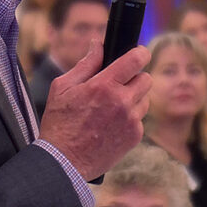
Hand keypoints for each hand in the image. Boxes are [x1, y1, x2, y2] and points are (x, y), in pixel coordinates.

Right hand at [39, 41, 151, 180]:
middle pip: (146, 79)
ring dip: (133, 99)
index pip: (136, 59)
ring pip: (145, 99)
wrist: (64, 161)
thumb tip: (98, 44)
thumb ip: (86, 64)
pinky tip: (112, 124)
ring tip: (112, 107)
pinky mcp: (134, 137)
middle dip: (134, 77)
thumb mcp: (63, 88)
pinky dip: (130, 118)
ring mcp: (131, 121)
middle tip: (119, 84)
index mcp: (104, 85)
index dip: (140, 53)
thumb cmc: (60, 123)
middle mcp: (122, 102)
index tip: (138, 53)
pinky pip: (140, 119)